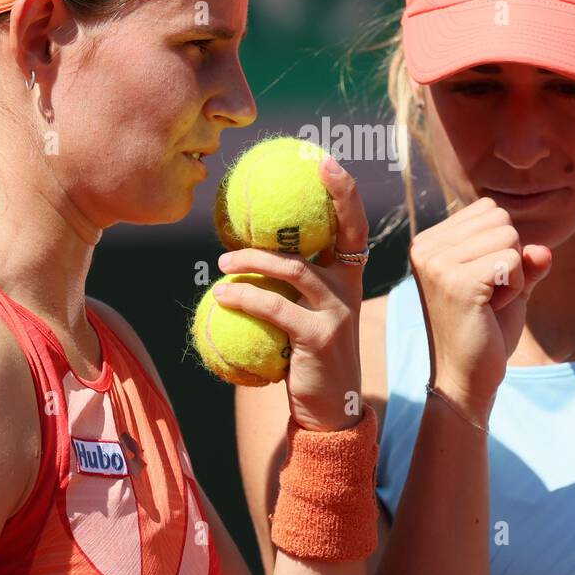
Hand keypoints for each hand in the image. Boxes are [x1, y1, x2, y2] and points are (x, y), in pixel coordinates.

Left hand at [212, 155, 368, 431]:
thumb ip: (289, 288)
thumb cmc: (309, 359)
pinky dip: (243, 298)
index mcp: (348, 277)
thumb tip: (244, 255)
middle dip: (327, 196)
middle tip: (288, 179)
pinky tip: (221, 295)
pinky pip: (274, 308)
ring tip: (222, 261)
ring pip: (294, 268)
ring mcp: (337, 312)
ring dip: (253, 260)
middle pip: (338, 232)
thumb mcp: (307, 318)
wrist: (330, 412)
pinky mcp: (318, 337)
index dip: (344, 192)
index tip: (326, 162)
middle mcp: (349, 288)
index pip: (353, 225)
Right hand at [408, 197, 552, 420]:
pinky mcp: (455, 282)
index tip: (483, 283)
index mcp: (429, 241)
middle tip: (488, 296)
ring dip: (513, 274)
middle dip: (509, 256)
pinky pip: (512, 261)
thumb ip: (526, 260)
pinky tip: (492, 309)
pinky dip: (515, 287)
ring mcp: (437, 263)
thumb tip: (544, 250)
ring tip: (489, 303)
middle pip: (501, 218)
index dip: (502, 246)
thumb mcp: (509, 286)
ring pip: (510, 236)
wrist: (466, 380)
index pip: (489, 210)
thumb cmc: (484, 332)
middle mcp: (425, 247)